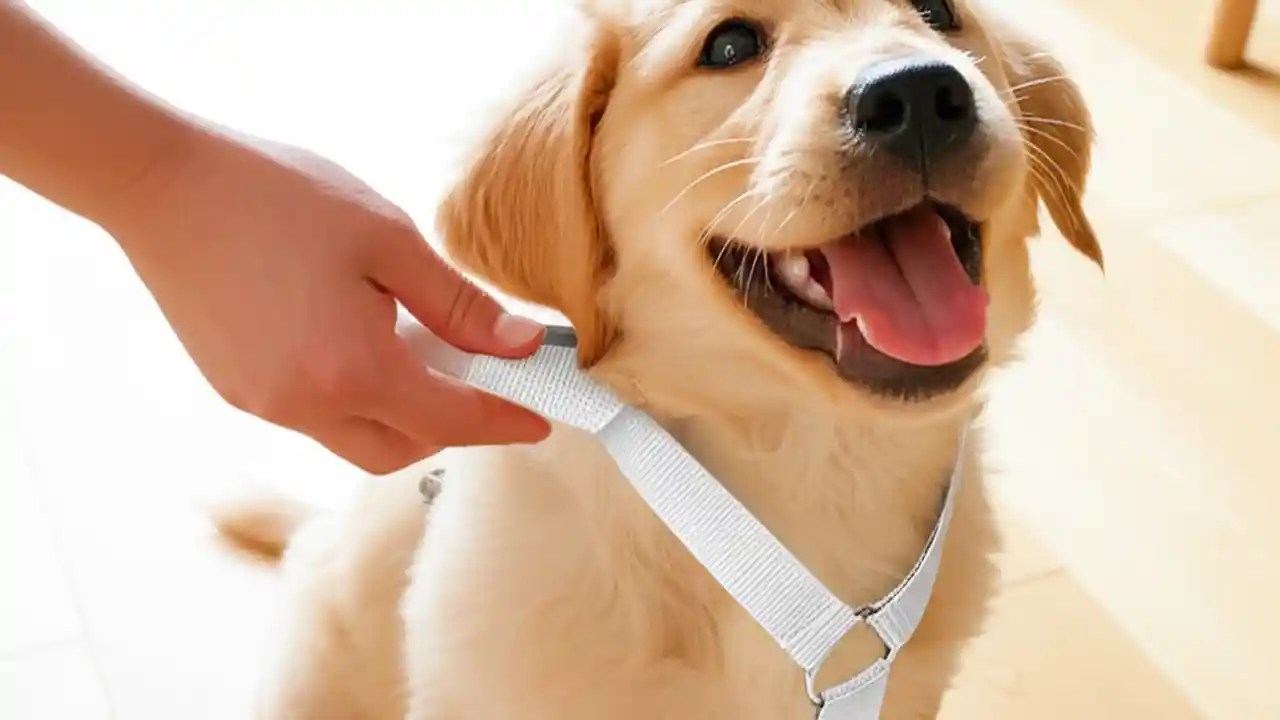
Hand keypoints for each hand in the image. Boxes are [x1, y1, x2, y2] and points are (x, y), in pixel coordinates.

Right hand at [102, 126, 550, 473]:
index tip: (541, 420)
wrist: (161, 183)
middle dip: (449, 426)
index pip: (451, 422)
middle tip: (475, 373)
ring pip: (354, 440)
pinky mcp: (235, 391)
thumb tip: (522, 346)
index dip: (504, 423)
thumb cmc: (280, 196)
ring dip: (399, 413)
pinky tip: (355, 340)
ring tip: (412, 344)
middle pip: (402, 450)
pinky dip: (352, 398)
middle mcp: (303, 406)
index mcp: (351, 370)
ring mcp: (262, 406)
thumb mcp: (388, 240)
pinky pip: (313, 418)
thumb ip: (461, 305)